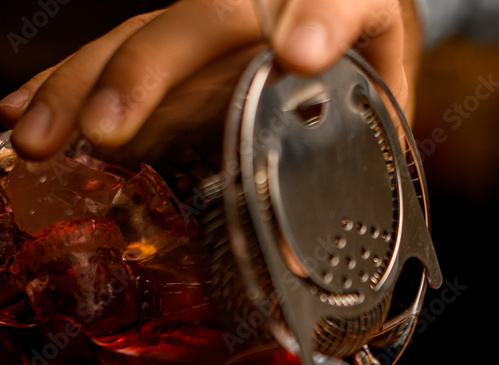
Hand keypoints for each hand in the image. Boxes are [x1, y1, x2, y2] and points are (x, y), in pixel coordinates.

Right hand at [0, 0, 419, 161]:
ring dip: (80, 91)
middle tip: (105, 126)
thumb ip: (374, 97)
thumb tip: (310, 126)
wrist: (333, 33)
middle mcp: (247, 12)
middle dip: (143, 73)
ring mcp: (199, 38)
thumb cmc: (358, 55)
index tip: (300, 52)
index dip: (312, 16)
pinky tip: (26, 116)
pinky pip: (110, 70)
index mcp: (325, 5)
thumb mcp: (381, 71)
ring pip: (135, 46)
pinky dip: (65, 93)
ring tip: (38, 135)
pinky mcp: (168, 69)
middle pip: (191, 25)